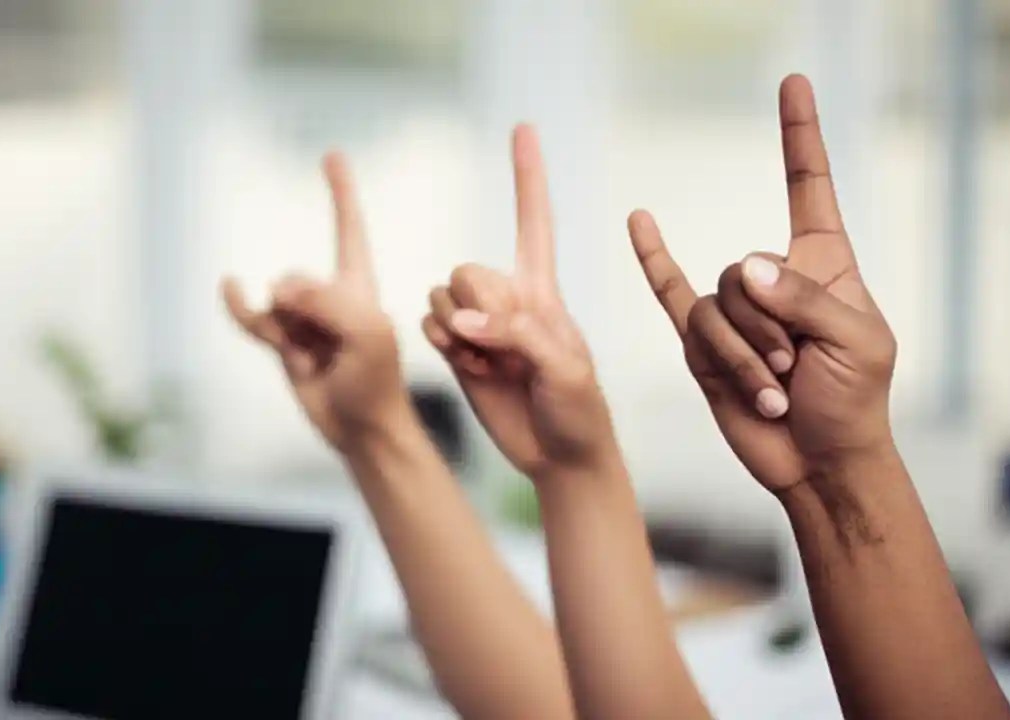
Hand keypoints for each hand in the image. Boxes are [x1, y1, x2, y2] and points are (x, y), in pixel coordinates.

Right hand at [221, 153, 404, 451]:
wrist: (360, 428)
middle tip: (329, 347)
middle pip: (299, 280)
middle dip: (304, 308)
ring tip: (310, 357)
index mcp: (360, 286)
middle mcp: (332, 295)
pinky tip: (230, 285)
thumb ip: (324, 301)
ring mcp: (304, 318)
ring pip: (274, 303)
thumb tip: (276, 287)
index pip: (349, 228)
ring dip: (283, 329)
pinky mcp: (283, 342)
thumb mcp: (365, 335)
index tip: (331, 155)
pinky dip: (242, 307)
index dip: (341, 193)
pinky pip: (255, 318)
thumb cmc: (375, 382)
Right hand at [423, 126, 617, 479]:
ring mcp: (480, 326)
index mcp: (543, 292)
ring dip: (457, 333)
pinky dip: (443, 347)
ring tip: (492, 366)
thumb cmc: (579, 410)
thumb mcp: (566, 370)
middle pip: (467, 269)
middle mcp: (508, 300)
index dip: (528, 177)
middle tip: (502, 349)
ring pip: (441, 296)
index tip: (524, 128)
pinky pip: (430, 327)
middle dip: (475, 307)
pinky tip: (473, 370)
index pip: (534, 222)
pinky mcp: (458, 352)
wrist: (558, 456)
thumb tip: (464, 322)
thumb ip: (518, 335)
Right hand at [628, 75, 896, 494]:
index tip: (794, 83)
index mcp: (823, 266)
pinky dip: (654, 260)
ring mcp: (734, 312)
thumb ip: (802, 299)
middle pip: (743, 272)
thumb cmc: (854, 403)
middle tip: (795, 372)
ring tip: (772, 391)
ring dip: (740, 357)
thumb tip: (741, 270)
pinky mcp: (701, 345)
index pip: (808, 187)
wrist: (818, 462)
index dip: (801, 136)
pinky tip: (640, 221)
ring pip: (711, 309)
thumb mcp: (855, 345)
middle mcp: (773, 279)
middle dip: (766, 328)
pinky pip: (671, 298)